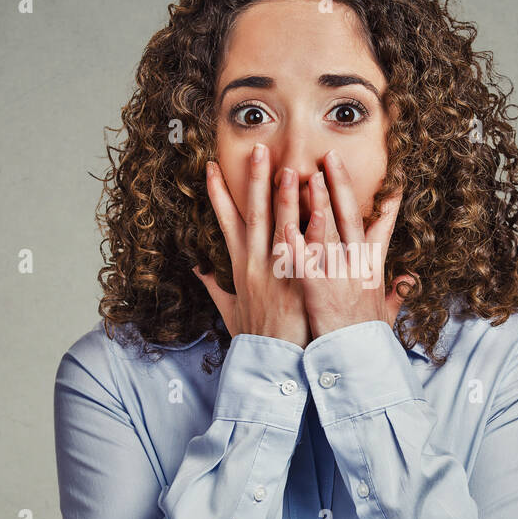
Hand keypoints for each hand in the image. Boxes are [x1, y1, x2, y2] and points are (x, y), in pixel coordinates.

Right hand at [193, 142, 312, 347]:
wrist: (268, 368)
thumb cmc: (253, 339)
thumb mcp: (228, 310)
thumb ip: (214, 286)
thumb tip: (197, 269)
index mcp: (240, 268)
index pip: (226, 223)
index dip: (218, 195)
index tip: (210, 168)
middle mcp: (255, 266)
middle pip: (253, 215)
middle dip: (253, 181)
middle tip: (258, 149)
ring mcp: (277, 275)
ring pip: (280, 228)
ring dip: (283, 197)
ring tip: (288, 168)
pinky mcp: (297, 288)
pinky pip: (306, 253)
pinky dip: (311, 231)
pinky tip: (319, 210)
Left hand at [289, 148, 415, 340]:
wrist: (356, 364)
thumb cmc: (366, 339)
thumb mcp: (386, 315)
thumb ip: (396, 294)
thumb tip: (409, 280)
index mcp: (371, 270)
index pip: (381, 231)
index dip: (388, 205)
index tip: (394, 182)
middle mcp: (356, 267)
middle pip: (349, 218)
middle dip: (340, 186)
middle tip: (331, 157)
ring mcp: (336, 277)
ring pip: (326, 232)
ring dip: (317, 203)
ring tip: (308, 176)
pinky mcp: (317, 291)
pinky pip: (303, 262)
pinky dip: (295, 243)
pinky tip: (284, 225)